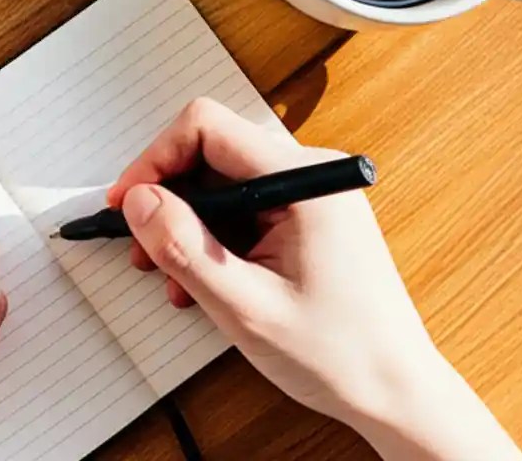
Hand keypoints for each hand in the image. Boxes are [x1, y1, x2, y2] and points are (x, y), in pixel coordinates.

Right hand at [108, 98, 521, 460]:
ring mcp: (311, 196)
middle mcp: (311, 175)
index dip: (155, 160)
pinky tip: (203, 282)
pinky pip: (244, 210)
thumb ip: (185, 248)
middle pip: (211, 153)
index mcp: (305, 181)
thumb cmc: (340, 355)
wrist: (396, 392)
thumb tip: (138, 200)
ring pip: (223, 185)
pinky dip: (213, 240)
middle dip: (168, 198)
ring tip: (173, 277)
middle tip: (143, 249)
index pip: (208, 128)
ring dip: (187, 226)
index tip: (126, 203)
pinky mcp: (307, 220)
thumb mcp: (244, 306)